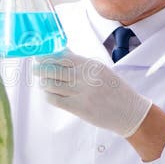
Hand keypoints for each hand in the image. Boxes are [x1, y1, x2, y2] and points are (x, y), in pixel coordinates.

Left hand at [33, 50, 151, 137]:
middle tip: (35, 67)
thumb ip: (80, 62)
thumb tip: (62, 51)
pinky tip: (48, 93)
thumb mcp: (101, 70)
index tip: (39, 55)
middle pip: (53, 69)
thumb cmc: (115, 89)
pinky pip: (55, 100)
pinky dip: (48, 95)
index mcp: (91, 65)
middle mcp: (85, 78)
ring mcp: (81, 93)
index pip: (62, 57)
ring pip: (51, 84)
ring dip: (43, 82)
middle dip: (40, 68)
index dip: (47, 56)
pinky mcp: (79, 108)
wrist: (130, 112)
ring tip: (42, 81)